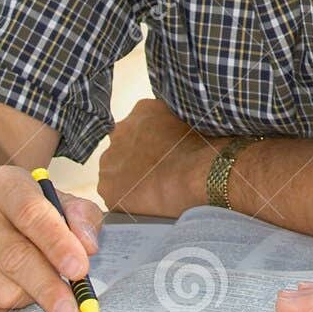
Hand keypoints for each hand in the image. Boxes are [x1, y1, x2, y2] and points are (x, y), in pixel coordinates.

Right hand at [0, 164, 102, 311]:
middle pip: (14, 257)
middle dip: (49, 287)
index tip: (80, 269)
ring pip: (0, 289)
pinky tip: (10, 288)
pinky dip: (6, 308)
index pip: (31, 213)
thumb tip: (88, 247)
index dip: (58, 244)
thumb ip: (82, 218)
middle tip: (72, 311)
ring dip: (30, 297)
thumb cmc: (27, 214)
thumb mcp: (60, 203)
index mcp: (3, 184)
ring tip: (37, 284)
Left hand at [98, 97, 218, 217]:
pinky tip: (148, 200)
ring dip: (131, 177)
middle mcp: (120, 132)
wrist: (199, 173)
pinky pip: (116, 194)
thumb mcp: (191, 117)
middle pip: (124, 146)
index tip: (164, 150)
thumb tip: (174, 123)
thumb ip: (173, 117)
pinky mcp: (109, 189)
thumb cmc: (202, 145)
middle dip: (137, 157)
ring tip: (155, 187)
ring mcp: (111, 161)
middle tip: (159, 169)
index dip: (152, 140)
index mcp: (142, 111)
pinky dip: (129, 198)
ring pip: (117, 170)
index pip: (141, 124)